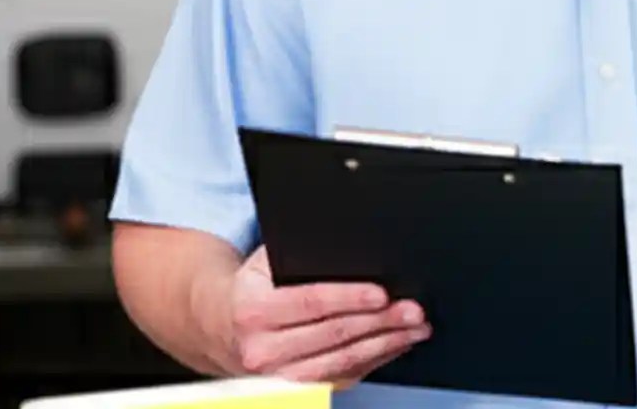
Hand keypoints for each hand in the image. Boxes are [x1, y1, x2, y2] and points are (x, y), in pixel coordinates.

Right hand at [225, 246, 431, 387]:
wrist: (221, 325)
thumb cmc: (253, 288)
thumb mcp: (265, 262)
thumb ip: (300, 253)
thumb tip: (349, 245)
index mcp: (253, 310)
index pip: (310, 303)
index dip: (349, 298)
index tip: (382, 294)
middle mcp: (262, 349)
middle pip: (334, 334)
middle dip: (381, 321)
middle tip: (412, 310)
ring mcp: (280, 376)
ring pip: (343, 361)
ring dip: (386, 344)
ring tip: (415, 327)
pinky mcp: (298, 391)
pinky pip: (345, 377)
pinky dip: (376, 360)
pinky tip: (397, 344)